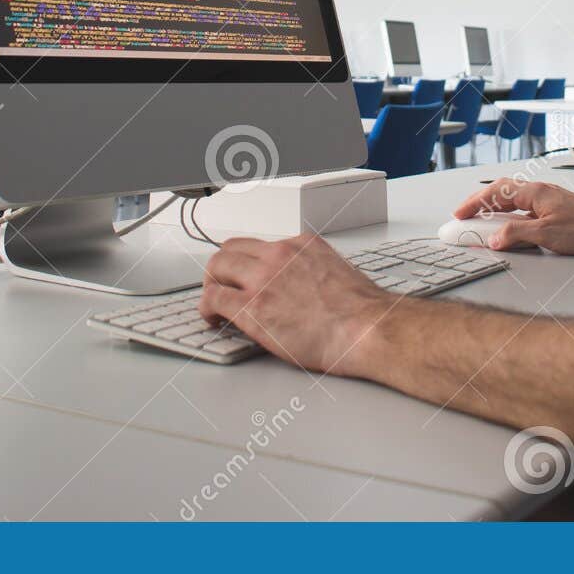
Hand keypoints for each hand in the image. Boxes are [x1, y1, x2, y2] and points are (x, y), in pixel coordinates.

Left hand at [198, 234, 387, 374]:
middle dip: (222, 269)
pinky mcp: (252, 307)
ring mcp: (262, 279)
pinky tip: (212, 320)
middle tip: (220, 286)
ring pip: (216, 268)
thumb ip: (312, 271)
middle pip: (230, 250)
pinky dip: (206, 308)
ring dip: (210, 285)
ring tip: (213, 304)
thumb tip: (303, 287)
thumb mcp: (336, 271)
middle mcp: (278, 255)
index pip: (259, 244)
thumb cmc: (362, 311)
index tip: (243, 274)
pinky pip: (213, 299)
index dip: (246, 261)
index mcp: (301, 245)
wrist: (368, 328)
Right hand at [449, 180, 573, 254]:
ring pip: (513, 201)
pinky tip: (509, 228)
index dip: (474, 203)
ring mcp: (547, 200)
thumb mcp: (546, 235)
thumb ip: (517, 235)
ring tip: (482, 224)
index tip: (460, 214)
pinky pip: (524, 209)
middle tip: (465, 217)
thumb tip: (495, 238)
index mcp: (534, 192)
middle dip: (480, 204)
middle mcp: (540, 192)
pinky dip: (510, 217)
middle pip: (502, 192)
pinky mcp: (554, 210)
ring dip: (495, 210)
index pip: (496, 193)